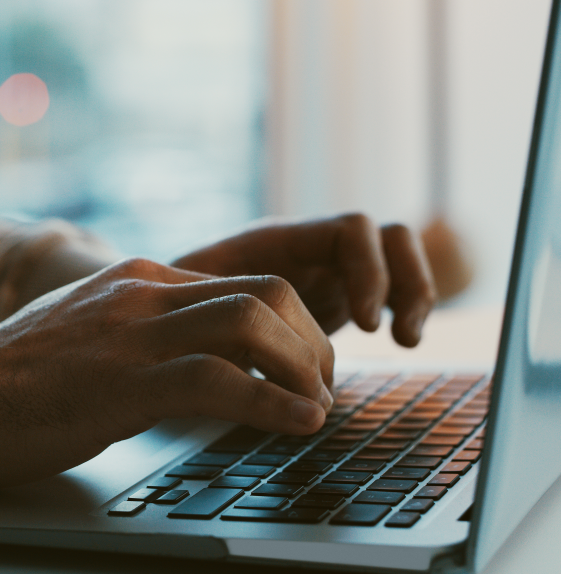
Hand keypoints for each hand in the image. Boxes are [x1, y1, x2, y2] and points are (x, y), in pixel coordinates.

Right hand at [0, 258, 335, 488]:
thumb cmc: (19, 382)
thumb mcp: (91, 335)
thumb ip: (143, 331)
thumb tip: (199, 358)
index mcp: (138, 280)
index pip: (246, 282)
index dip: (295, 327)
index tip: (306, 369)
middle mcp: (141, 295)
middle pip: (266, 291)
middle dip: (312, 342)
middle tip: (321, 388)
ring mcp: (131, 335)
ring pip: (253, 323)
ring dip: (305, 369)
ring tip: (316, 409)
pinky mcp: (122, 384)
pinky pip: (221, 380)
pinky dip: (274, 404)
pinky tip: (298, 424)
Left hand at [172, 213, 435, 346]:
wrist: (160, 310)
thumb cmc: (165, 304)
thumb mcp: (187, 304)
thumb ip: (214, 307)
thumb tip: (230, 330)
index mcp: (277, 240)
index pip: (349, 231)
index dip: (367, 272)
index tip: (365, 324)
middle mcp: (308, 248)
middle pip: (385, 237)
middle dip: (402, 282)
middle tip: (392, 336)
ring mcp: (325, 269)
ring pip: (395, 258)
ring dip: (413, 293)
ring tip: (406, 340)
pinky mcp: (333, 297)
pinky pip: (389, 287)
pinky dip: (403, 308)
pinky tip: (400, 342)